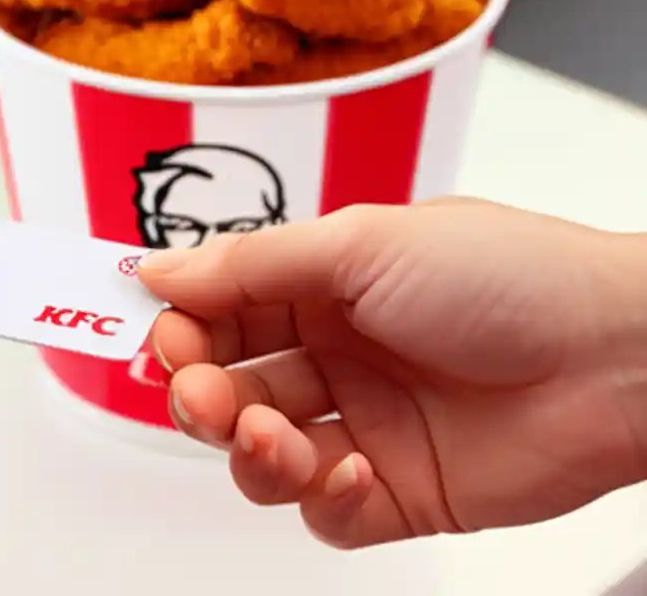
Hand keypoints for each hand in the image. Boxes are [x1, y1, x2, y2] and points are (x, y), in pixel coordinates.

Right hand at [137, 198, 646, 548]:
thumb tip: (158, 269)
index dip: (179, 327)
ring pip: (260, 456)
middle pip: (227, 388)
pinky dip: (322, 497)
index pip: (218, 312)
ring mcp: (364, 426)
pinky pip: (324, 511)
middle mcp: (336, 356)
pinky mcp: (398, 491)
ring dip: (250, 450)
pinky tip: (355, 468)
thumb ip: (251, 265)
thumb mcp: (362, 245)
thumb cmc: (513, 278)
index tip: (158, 335)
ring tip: (275, 438)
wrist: (622, 357)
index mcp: (322, 287)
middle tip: (201, 392)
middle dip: (200, 394)